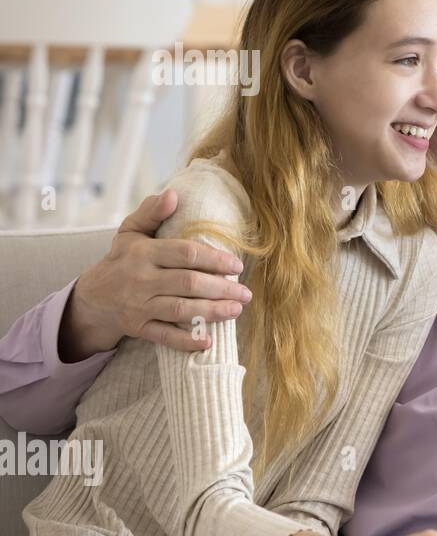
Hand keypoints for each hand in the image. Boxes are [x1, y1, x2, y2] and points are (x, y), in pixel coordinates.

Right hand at [59, 189, 250, 359]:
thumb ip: (151, 212)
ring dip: (212, 312)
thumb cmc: (121, 260)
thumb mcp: (130, 232)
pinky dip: (185, 341)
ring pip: (181, 310)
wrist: (92, 298)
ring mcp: (139, 306)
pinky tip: (207, 341)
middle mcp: (141, 279)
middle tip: (246, 293)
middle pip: (188, 284)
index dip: (214, 259)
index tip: (237, 266)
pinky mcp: (138, 328)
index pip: (185, 254)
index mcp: (143, 253)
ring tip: (237, 309)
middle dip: (221, 289)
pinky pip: (164, 336)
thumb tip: (174, 194)